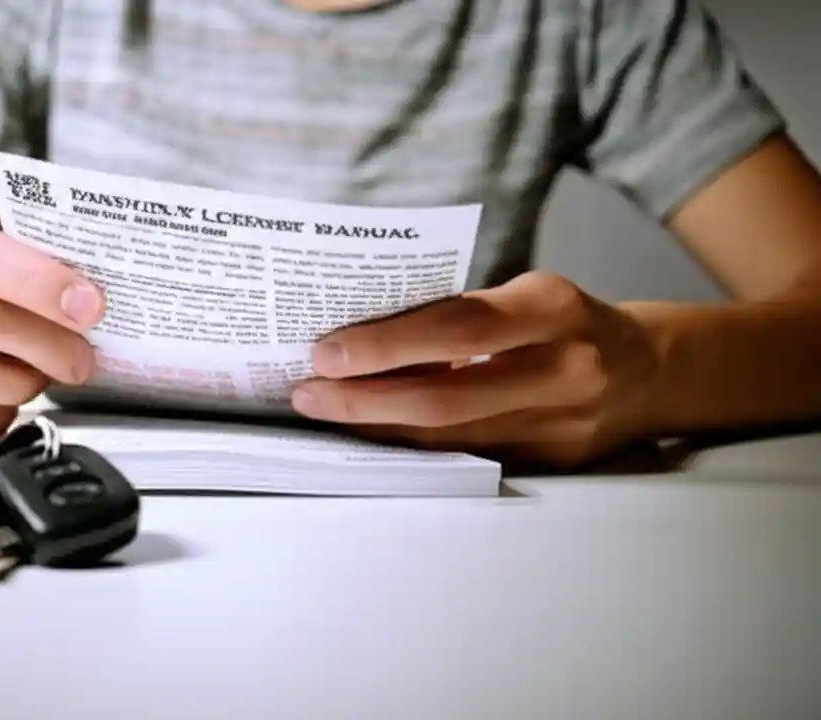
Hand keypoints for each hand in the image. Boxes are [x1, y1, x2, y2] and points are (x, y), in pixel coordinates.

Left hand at [290, 272, 662, 468]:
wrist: (650, 373)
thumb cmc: (563, 323)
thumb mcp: (525, 296)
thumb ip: (459, 314)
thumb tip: (361, 335)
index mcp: (553, 309)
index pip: (455, 329)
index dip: (385, 345)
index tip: (326, 352)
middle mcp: (563, 370)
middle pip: (444, 399)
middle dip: (364, 401)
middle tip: (308, 393)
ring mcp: (561, 427)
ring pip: (449, 440)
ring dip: (378, 430)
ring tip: (326, 413)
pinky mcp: (552, 465)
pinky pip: (465, 459)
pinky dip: (412, 448)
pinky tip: (372, 436)